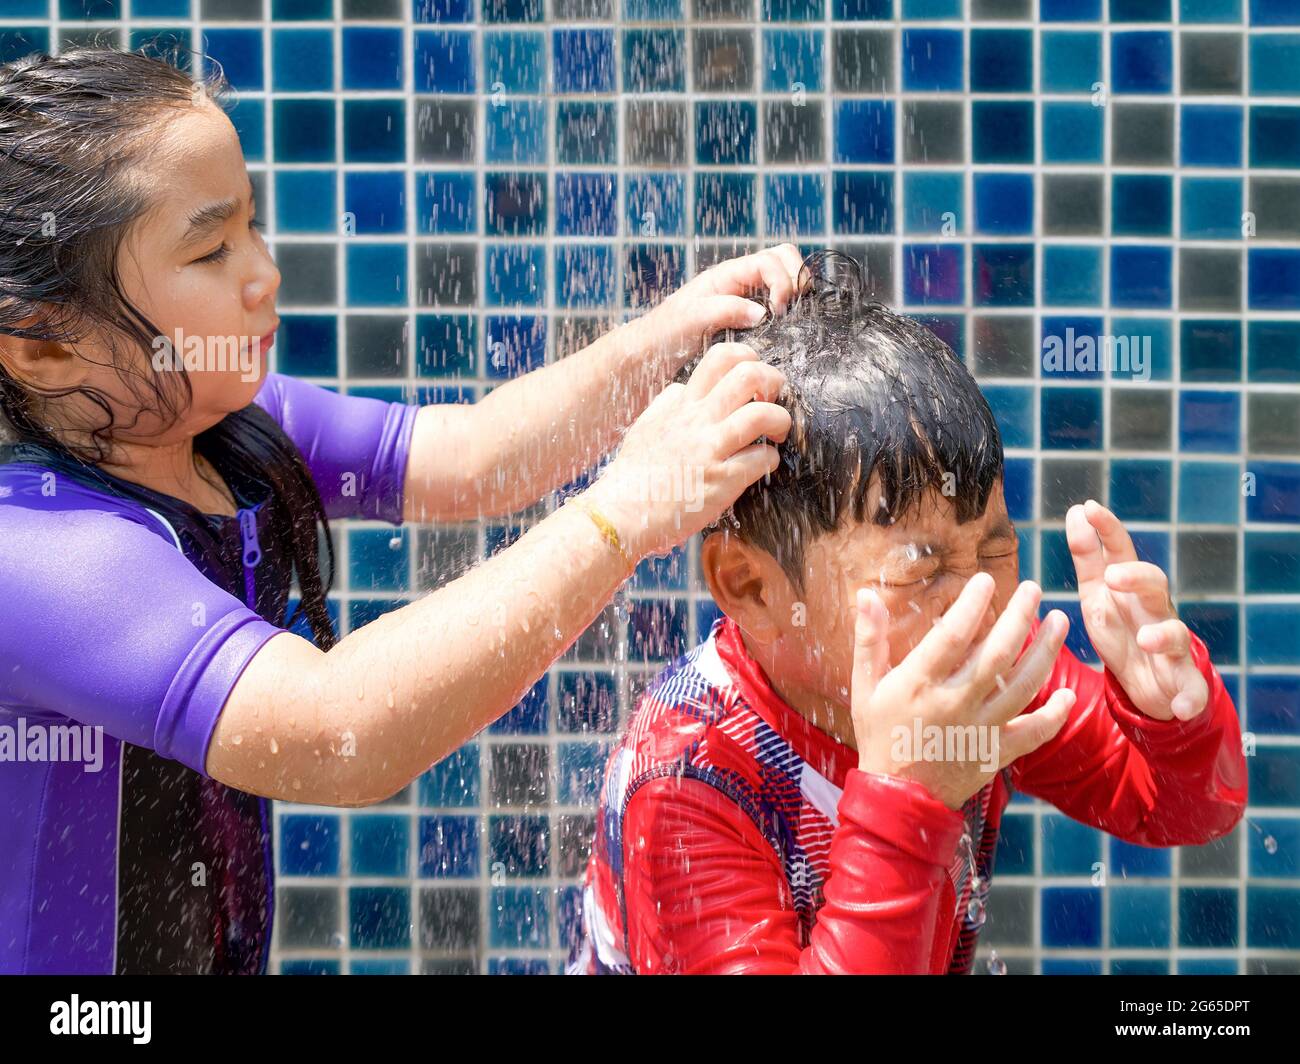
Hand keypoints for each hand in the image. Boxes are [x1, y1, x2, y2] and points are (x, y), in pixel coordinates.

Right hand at [581, 341, 790, 559]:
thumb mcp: (644, 427)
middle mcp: (697, 421)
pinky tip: (762, 466)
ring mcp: (710, 450)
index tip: (753, 382)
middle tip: (774, 400)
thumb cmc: (632, 476)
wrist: (621, 514)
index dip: (748, 359)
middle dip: (773, 382)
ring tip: (776, 434)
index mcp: (681, 406)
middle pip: (749, 375)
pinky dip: (770, 459)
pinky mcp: (722, 481)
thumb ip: (666, 404)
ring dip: (780, 420)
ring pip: (762, 414)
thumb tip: (683, 389)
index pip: (721, 357)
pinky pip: (762, 458)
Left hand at [625, 243, 804, 376]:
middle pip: (783, 256)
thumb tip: (761, 312)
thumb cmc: (667, 332)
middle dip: (797, 277)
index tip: (779, 311)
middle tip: (794, 309)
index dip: (783, 282)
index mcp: (727, 274)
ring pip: (784, 273)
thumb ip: (724, 311)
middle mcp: (740, 279)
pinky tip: (785, 326)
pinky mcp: (749, 312)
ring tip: (793, 314)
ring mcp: (746, 294)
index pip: (769, 261)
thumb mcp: (691, 319)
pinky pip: (778, 297)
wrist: (653, 349)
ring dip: (796, 287)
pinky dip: (790, 303)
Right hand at [852, 573, 1074, 811]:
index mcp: (919, 684)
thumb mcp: (865, 687)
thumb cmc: (879, 736)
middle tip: (1034, 589)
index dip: (971, 605)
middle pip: (996, 654)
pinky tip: (1069, 693)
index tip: (986, 580)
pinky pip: (1033, 733)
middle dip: (1019, 617)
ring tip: (1060, 621)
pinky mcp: (996, 753)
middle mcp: (954, 704)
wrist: (897, 800)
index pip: (952, 636)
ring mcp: (980, 730)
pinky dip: (1055, 715)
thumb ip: (868, 639)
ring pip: (1022, 686)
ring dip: (1045, 652)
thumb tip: (868, 594)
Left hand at [1067, 499, 1208, 721]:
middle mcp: (1154, 611)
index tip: (1087, 507)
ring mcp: (1172, 646)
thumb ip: (1089, 559)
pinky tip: (1181, 707)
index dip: (1108, 529)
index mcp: (1129, 591)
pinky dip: (1189, 698)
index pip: (1121, 553)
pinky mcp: (1185, 682)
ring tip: (1145, 640)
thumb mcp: (1097, 596)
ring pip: (1176, 634)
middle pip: (1155, 584)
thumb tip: (1077, 512)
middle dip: (1136, 578)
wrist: (1149, 686)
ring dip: (1162, 635)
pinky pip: (1192, 690)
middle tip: (1113, 576)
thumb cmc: (1121, 630)